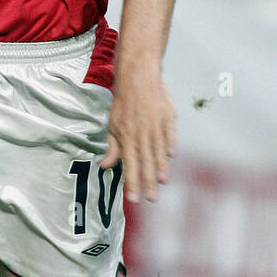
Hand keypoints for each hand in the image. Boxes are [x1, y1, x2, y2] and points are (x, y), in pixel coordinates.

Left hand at [100, 68, 175, 203]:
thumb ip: (111, 148)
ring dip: (160, 168)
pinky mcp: (168, 116)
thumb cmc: (123, 103)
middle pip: (145, 162)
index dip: (131, 183)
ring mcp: (156, 125)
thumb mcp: (112, 125)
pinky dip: (170, 144)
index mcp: (126, 137)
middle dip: (147, 182)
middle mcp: (141, 133)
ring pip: (158, 151)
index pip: (129, 165)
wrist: (138, 77)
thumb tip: (105, 167)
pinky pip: (170, 133)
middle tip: (151, 199)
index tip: (133, 199)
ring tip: (162, 183)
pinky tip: (172, 157)